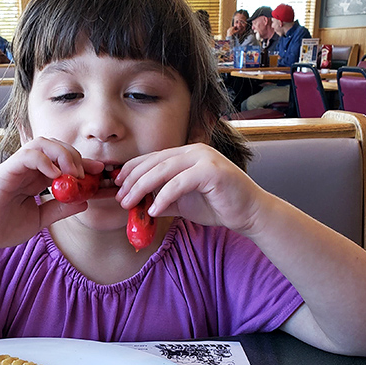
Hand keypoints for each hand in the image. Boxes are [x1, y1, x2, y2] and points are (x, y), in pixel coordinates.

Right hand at [0, 138, 103, 254]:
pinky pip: (27, 155)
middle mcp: (26, 169)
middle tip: (88, 173)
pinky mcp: (5, 172)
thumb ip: (59, 209)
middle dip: (76, 156)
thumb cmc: (1, 228)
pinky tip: (55, 176)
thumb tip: (84, 201)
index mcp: (34, 178)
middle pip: (55, 146)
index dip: (82, 163)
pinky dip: (45, 160)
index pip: (61, 161)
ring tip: (73, 173)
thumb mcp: (38, 220)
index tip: (100, 172)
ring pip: (42, 143)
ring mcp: (15, 168)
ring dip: (62, 154)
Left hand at [115, 143, 263, 233]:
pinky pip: (180, 183)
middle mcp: (194, 151)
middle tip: (119, 197)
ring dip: (142, 187)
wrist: (249, 213)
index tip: (117, 185)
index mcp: (186, 154)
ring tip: (129, 204)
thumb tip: (138, 204)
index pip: (152, 158)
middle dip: (133, 180)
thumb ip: (162, 199)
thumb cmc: (217, 206)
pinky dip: (164, 196)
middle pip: (154, 162)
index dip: (132, 170)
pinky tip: (153, 210)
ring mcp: (204, 158)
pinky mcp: (212, 171)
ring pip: (164, 170)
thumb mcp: (182, 203)